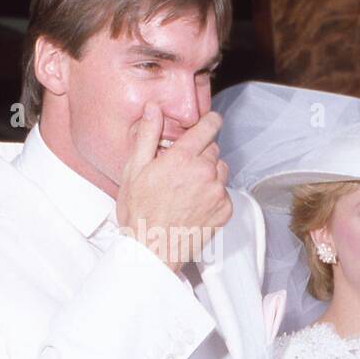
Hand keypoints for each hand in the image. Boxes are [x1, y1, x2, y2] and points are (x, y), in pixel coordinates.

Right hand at [115, 104, 231, 274]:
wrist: (152, 249)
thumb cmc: (140, 212)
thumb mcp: (135, 169)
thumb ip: (148, 135)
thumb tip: (153, 109)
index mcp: (183, 158)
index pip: (208, 127)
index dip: (210, 121)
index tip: (210, 121)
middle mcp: (205, 172)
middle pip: (213, 149)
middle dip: (200, 154)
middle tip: (182, 170)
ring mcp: (217, 192)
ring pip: (220, 170)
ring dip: (208, 173)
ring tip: (187, 189)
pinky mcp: (224, 210)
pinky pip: (224, 192)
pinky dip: (213, 194)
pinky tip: (194, 204)